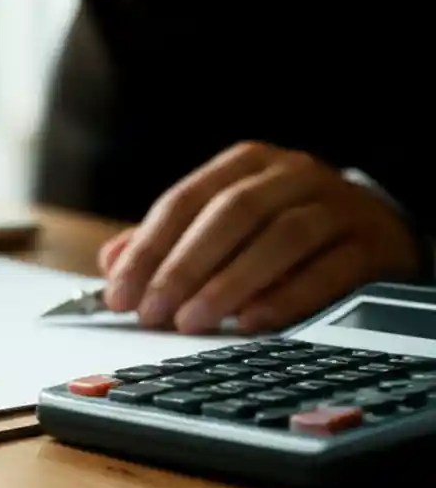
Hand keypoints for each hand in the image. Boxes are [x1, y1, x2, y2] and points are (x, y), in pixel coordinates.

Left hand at [99, 141, 421, 333]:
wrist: (375, 229)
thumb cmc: (282, 226)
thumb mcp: (223, 223)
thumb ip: (167, 241)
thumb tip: (112, 262)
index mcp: (246, 163)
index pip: (185, 200)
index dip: (148, 248)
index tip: (120, 292)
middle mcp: (293, 175)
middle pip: (231, 214)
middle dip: (184, 266)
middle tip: (154, 312)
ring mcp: (338, 206)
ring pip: (280, 238)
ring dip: (230, 283)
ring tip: (193, 322)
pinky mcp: (373, 243)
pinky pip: (328, 270)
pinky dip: (287, 297)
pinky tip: (252, 323)